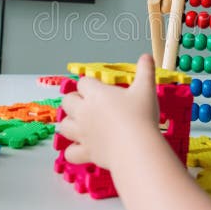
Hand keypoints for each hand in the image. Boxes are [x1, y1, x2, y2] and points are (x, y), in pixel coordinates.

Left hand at [56, 54, 159, 168]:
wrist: (137, 147)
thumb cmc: (141, 117)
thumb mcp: (146, 89)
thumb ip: (145, 71)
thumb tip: (146, 57)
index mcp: (96, 94)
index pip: (83, 82)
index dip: (90, 84)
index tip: (99, 88)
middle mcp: (84, 112)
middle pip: (67, 101)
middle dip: (74, 101)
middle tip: (87, 104)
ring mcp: (82, 133)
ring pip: (64, 126)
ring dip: (70, 123)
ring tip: (80, 124)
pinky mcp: (86, 151)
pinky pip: (70, 152)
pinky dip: (73, 151)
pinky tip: (82, 148)